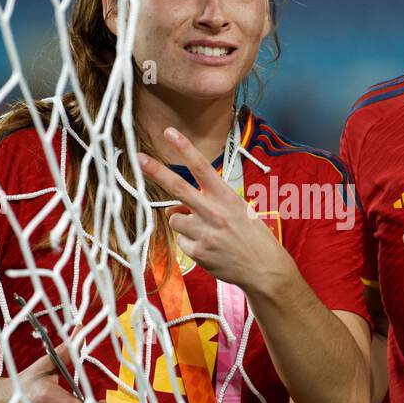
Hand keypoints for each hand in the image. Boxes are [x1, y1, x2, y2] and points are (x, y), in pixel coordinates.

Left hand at [136, 127, 290, 294]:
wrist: (265, 269)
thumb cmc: (253, 237)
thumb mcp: (238, 210)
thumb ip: (208, 203)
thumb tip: (176, 207)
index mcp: (226, 197)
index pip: (202, 167)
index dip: (184, 148)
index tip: (170, 133)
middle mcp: (214, 211)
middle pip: (178, 187)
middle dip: (156, 171)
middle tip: (138, 158)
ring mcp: (204, 232)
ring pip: (175, 218)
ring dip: (182, 222)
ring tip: (205, 231)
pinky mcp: (198, 251)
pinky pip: (181, 241)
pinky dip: (190, 243)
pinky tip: (209, 248)